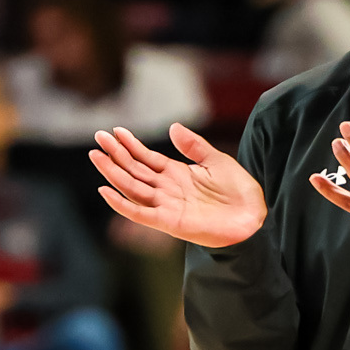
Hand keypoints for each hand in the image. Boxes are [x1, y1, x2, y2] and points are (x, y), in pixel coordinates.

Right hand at [91, 124, 268, 247]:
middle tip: (97, 137)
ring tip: (96, 156)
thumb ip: (193, 146)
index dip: (129, 145)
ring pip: (132, 187)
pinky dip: (122, 204)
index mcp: (176, 174)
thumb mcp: (216, 161)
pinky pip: (140, 213)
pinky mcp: (169, 222)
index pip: (146, 158)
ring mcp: (166, 205)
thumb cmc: (238, 191)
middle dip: (115, 154)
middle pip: (134, 170)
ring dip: (113, 173)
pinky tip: (105, 190)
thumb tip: (172, 127)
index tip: (114, 131)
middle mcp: (167, 189)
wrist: (253, 217)